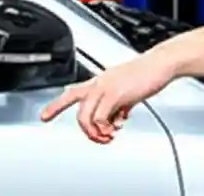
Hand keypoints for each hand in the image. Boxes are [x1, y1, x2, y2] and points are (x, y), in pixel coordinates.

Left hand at [40, 51, 177, 143]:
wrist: (159, 64)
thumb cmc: (147, 74)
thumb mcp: (128, 91)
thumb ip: (118, 104)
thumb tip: (117, 118)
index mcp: (100, 81)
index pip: (71, 92)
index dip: (55, 105)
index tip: (44, 116)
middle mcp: (98, 83)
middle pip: (74, 106)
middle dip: (84, 129)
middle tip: (97, 139)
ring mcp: (105, 88)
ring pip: (85, 117)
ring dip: (95, 132)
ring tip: (109, 136)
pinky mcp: (114, 94)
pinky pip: (100, 118)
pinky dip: (106, 129)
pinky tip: (117, 128)